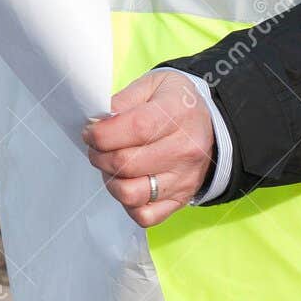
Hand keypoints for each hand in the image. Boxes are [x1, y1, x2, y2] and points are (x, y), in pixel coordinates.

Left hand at [81, 70, 214, 227]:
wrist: (210, 125)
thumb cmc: (176, 104)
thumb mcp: (153, 85)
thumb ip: (123, 100)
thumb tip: (97, 122)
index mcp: (177, 114)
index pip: (134, 129)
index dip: (102, 134)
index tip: (90, 132)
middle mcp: (185, 149)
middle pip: (126, 164)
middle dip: (99, 156)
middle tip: (97, 148)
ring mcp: (184, 178)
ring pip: (131, 194)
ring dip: (110, 181)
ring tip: (111, 166)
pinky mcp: (181, 199)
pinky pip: (145, 216)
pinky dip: (129, 204)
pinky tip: (128, 183)